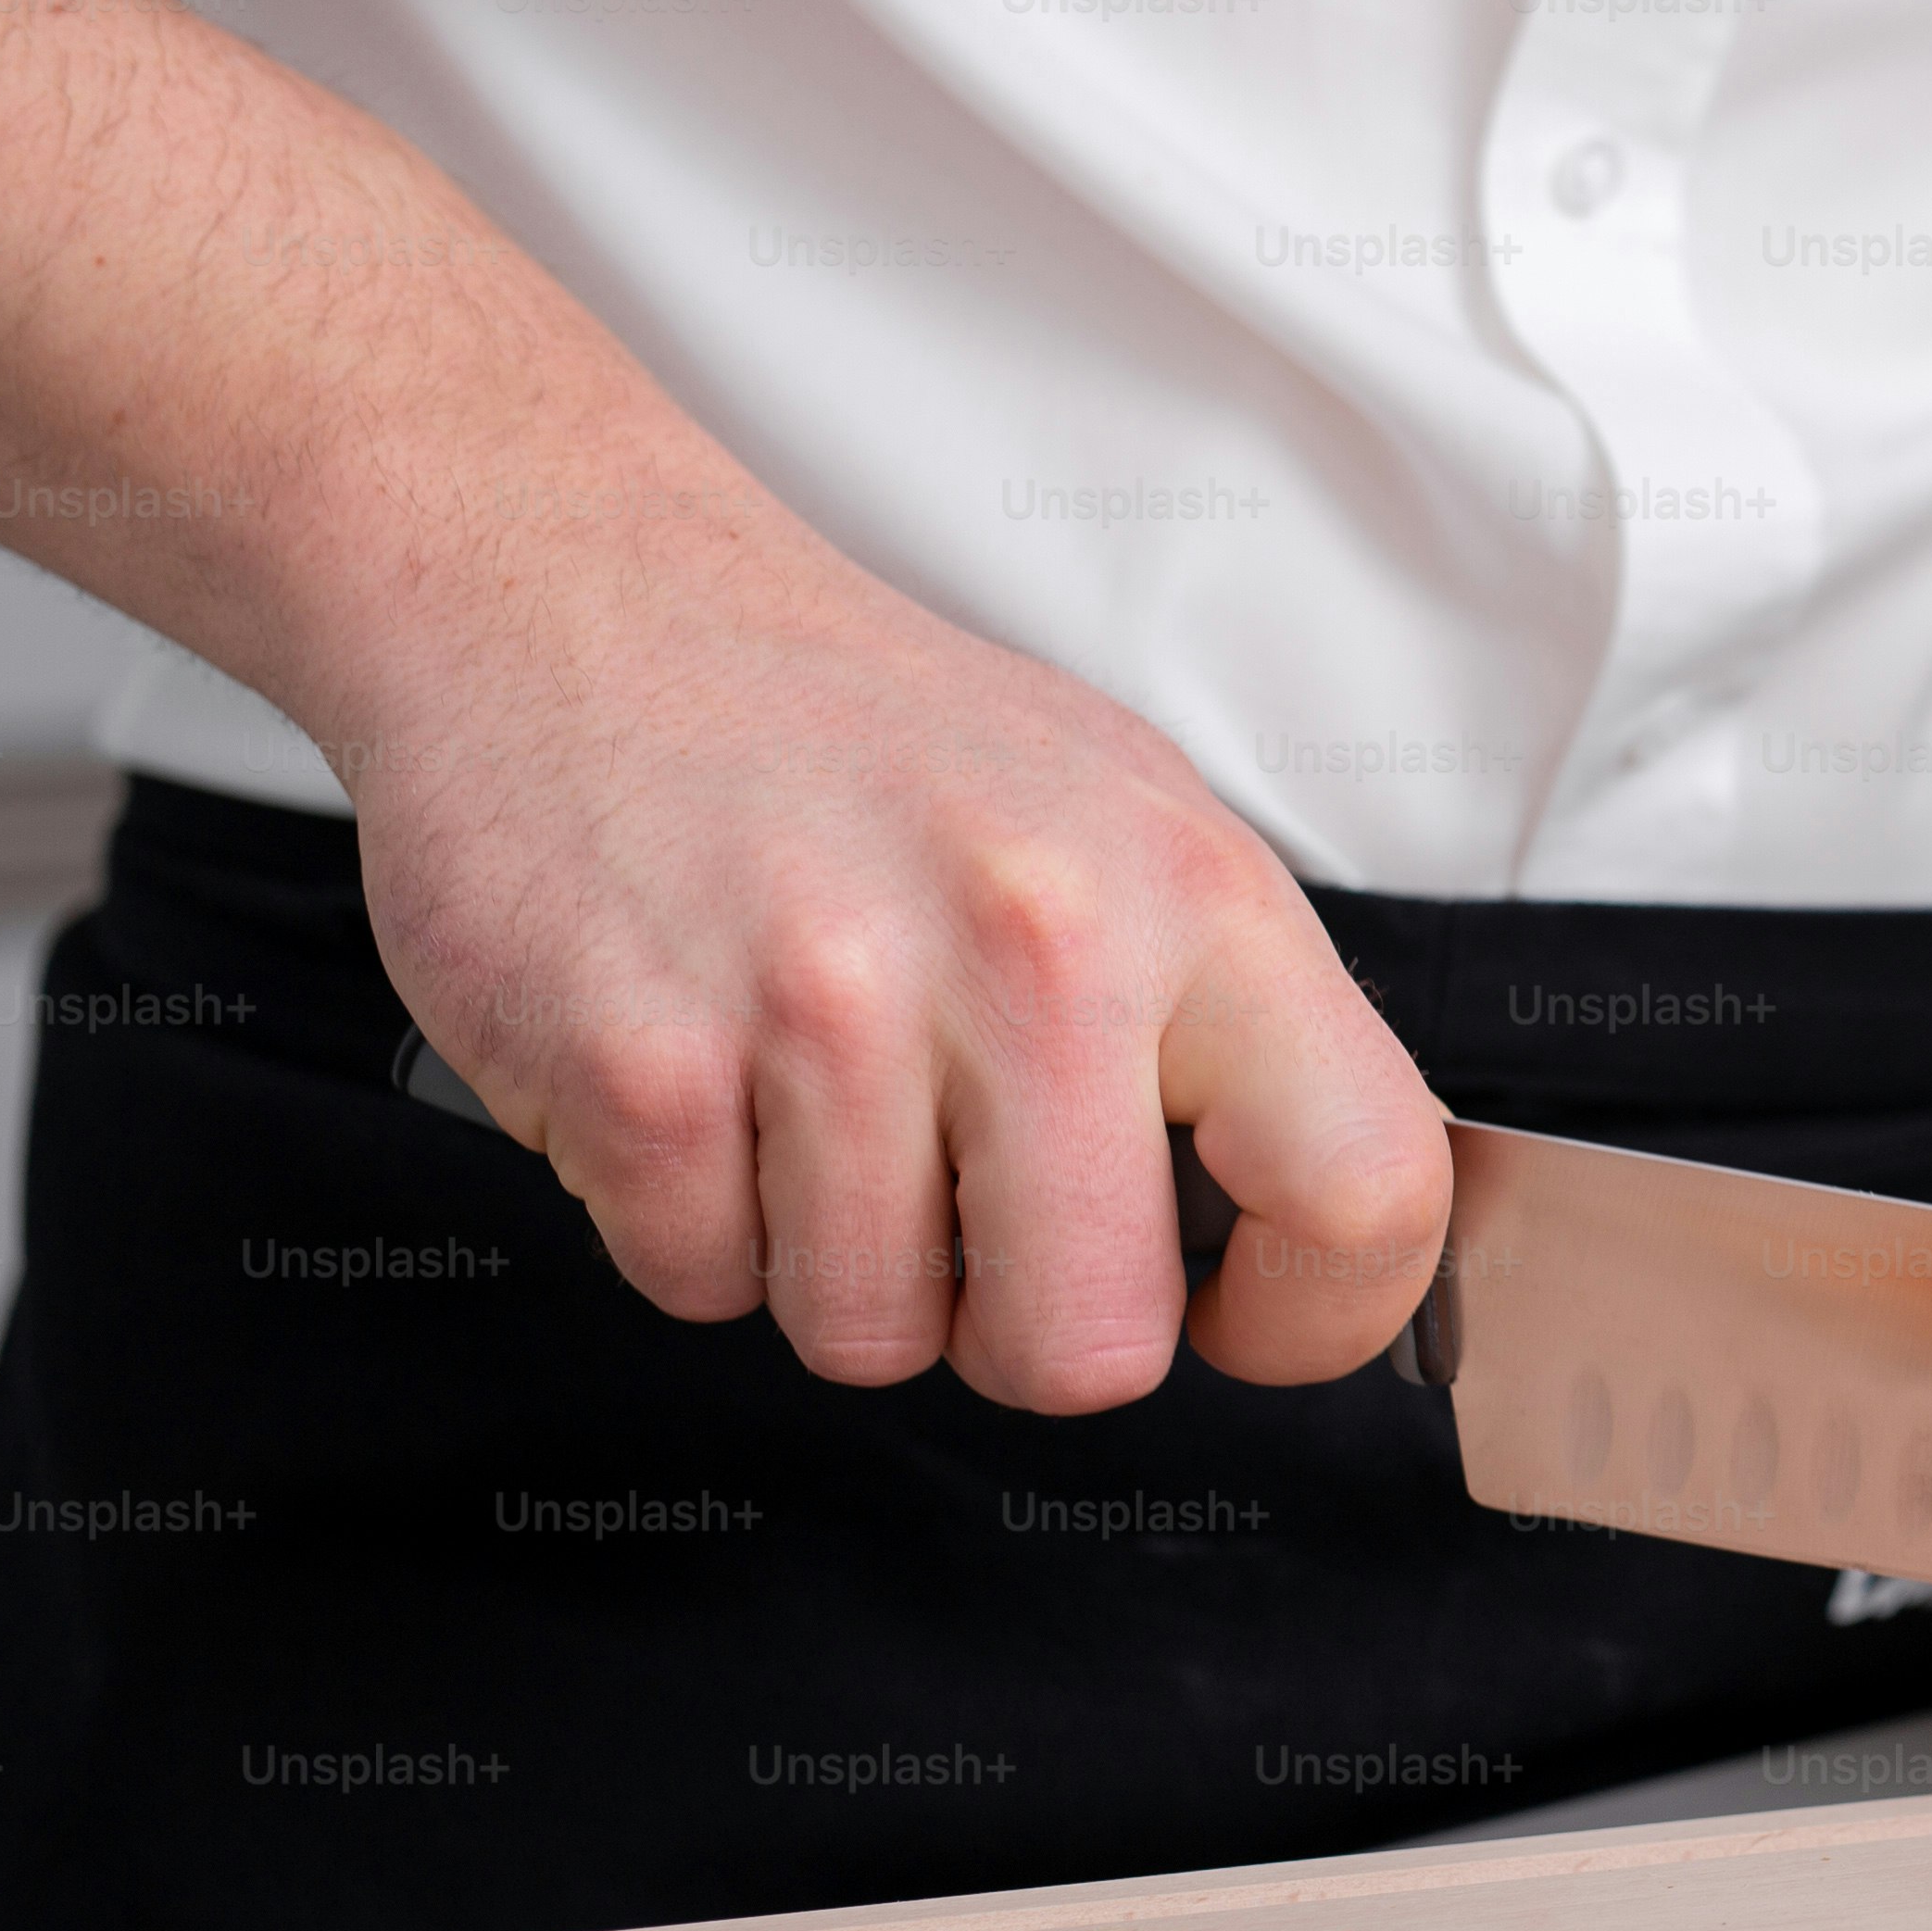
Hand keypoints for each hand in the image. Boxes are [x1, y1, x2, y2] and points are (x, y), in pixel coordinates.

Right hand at [345, 503, 1450, 1410]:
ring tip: (804, 1094)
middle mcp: (1036, 943)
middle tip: (964, 1217)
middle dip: (1017, 1327)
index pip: (1365, 1191)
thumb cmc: (851, 728)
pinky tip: (697, 1072)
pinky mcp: (635, 1059)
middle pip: (1091, 1348)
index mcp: (1192, 892)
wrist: (566, 582)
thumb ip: (1223, 1022)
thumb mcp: (1119, 816)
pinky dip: (685, 1217)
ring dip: (828, 1260)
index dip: (1311, 1313)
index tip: (1237, 1312)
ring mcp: (829, 1002)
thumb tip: (1298, 1220)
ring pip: (870, 1336)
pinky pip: (696, 1281)